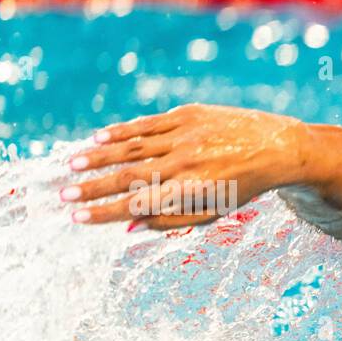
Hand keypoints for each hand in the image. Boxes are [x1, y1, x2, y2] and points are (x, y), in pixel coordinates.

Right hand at [62, 103, 307, 230]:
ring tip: (72, 165)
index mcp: (193, 191)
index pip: (138, 204)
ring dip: (99, 157)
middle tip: (63, 196)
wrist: (278, 148)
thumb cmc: (242, 186)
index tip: (78, 217)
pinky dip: (121, 132)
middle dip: (93, 187)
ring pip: (132, 147)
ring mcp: (187, 136)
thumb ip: (173, 220)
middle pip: (128, 176)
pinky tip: (98, 138)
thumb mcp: (214, 211)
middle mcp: (187, 163)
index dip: (104, 212)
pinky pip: (147, 124)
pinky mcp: (189, 115)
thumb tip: (130, 226)